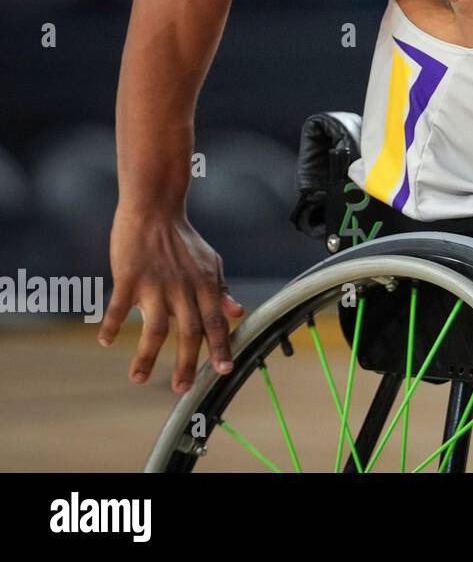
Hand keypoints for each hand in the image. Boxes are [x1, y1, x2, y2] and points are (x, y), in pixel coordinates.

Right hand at [99, 208, 244, 392]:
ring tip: (138, 379)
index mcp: (204, 285)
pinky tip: (106, 341)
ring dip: (146, 356)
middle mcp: (182, 288)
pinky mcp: (129, 277)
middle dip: (187, 362)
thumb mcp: (210, 264)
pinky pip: (118, 307)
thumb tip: (238, 313)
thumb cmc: (183, 241)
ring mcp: (155, 284)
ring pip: (154, 327)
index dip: (220, 347)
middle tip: (182, 388)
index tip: (223, 372)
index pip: (215, 322)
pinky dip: (112, 325)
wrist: (155, 211)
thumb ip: (220, 291)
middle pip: (188, 332)